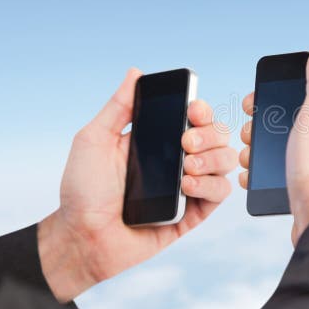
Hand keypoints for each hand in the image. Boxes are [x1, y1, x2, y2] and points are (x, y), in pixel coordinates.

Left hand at [38, 68, 236, 301]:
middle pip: (219, 136)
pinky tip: (186, 186)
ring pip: (226, 161)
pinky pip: (221, 193)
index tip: (193, 110)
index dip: (202, 110)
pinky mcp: (193, 213)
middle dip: (209, 133)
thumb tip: (135, 72)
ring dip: (212, 158)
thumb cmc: (82, 190)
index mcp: (159, 140)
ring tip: (185, 167)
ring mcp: (189, 187)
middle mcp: (179, 160)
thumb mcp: (94, 140)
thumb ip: (118, 107)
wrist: (82, 235)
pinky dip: (210, 185)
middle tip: (184, 142)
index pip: (196, 118)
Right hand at [239, 42, 308, 245]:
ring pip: (284, 150)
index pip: (301, 96)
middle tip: (246, 136)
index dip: (271, 97)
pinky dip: (266, 174)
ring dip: (260, 152)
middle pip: (289, 124)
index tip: (250, 106)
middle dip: (262, 127)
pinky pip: (284, 175)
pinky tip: (254, 179)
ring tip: (246, 160)